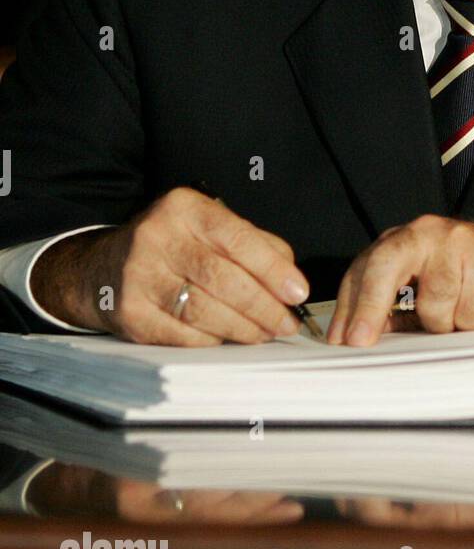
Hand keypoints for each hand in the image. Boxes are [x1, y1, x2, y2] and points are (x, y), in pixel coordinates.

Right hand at [29, 186, 309, 345]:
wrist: (101, 268)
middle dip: (262, 306)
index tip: (297, 292)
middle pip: (222, 278)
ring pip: (203, 311)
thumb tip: (290, 280)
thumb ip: (254, 244)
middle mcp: (157, 238)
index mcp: (184, 208)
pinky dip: (213, 340)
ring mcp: (138, 277)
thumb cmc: (172, 245)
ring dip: (243, 328)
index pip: (237, 238)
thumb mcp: (208, 226)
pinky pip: (182, 335)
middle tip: (286, 323)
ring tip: (265, 333)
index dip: (272, 269)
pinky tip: (229, 339)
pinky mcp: (130, 314)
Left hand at [327, 216, 473, 345]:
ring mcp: (457, 243)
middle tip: (360, 342)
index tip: (340, 340)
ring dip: (445, 323)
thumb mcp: (425, 287)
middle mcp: (426, 233)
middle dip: (370, 307)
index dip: (348, 306)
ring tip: (459, 311)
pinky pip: (468, 313)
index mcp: (405, 240)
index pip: (364, 268)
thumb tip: (358, 335)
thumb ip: (393, 307)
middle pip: (385, 265)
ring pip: (433, 305)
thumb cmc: (471, 275)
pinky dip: (472, 321)